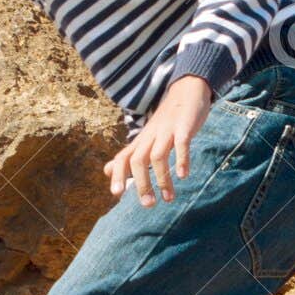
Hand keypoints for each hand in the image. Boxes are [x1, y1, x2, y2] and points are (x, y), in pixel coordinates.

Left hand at [103, 75, 213, 205]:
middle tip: (148, 205)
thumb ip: (129, 155)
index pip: (123, 158)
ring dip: (162, 179)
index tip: (117, 194)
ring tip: (169, 198)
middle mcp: (151, 136)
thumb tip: (107, 170)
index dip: (118, 174)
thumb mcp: (146, 138)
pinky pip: (181, 143)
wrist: (187, 89)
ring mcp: (167, 130)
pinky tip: (184, 175)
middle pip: (138, 160)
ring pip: (158, 155)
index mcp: (142, 141)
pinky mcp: (185, 126)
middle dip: (141, 184)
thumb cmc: (167, 119)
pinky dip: (181, 159)